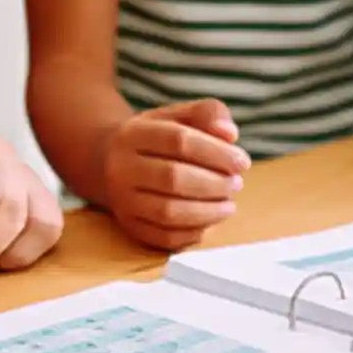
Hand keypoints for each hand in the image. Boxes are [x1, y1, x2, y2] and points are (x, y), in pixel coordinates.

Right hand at [100, 98, 249, 249]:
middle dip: (215, 184)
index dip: (217, 153)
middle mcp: (121, 167)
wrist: (110, 162)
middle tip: (237, 184)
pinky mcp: (129, 226)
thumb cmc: (158, 139)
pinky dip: (193, 233)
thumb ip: (208, 114)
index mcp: (134, 134)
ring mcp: (122, 200)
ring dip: (208, 212)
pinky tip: (209, 222)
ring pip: (168, 212)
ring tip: (229, 205)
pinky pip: (164, 238)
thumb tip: (229, 134)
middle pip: (174, 178)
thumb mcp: (179, 116)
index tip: (242, 162)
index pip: (179, 141)